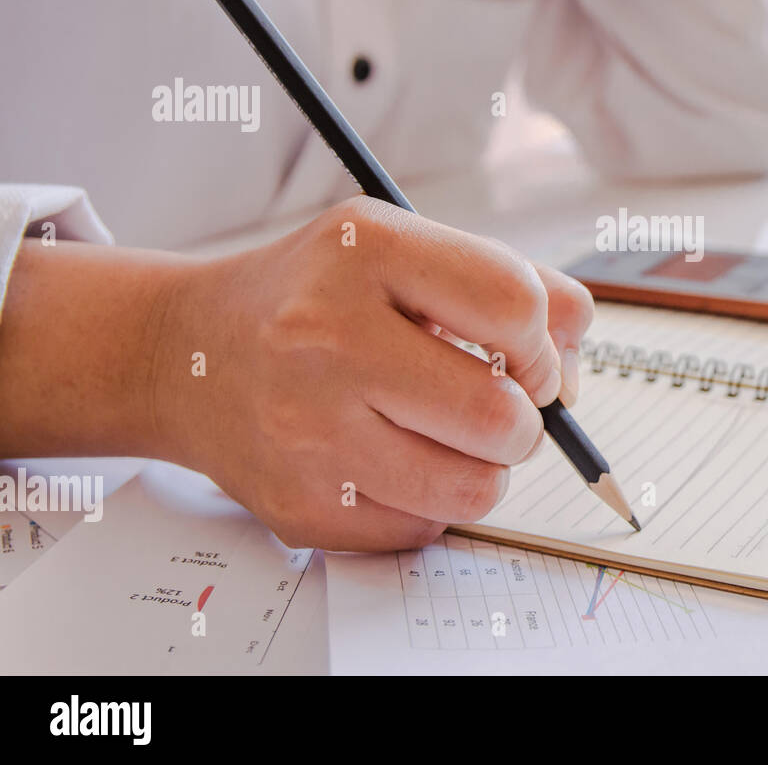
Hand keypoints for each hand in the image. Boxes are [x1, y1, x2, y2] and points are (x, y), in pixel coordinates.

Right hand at [0, 197, 593, 551]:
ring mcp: (306, 429)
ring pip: (474, 489)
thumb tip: (574, 365)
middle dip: (521, 423)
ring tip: (440, 434)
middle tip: (492, 409)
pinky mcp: (299, 504)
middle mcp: (326, 337)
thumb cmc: (317, 297)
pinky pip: (424, 527)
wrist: (186, 355)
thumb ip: (512, 283)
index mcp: (366, 250)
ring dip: (481, 468)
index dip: (543, 343)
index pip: (515, 305)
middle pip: (502, 418)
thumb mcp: (404, 247)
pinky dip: (426, 501)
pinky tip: (385, 458)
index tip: (523, 357)